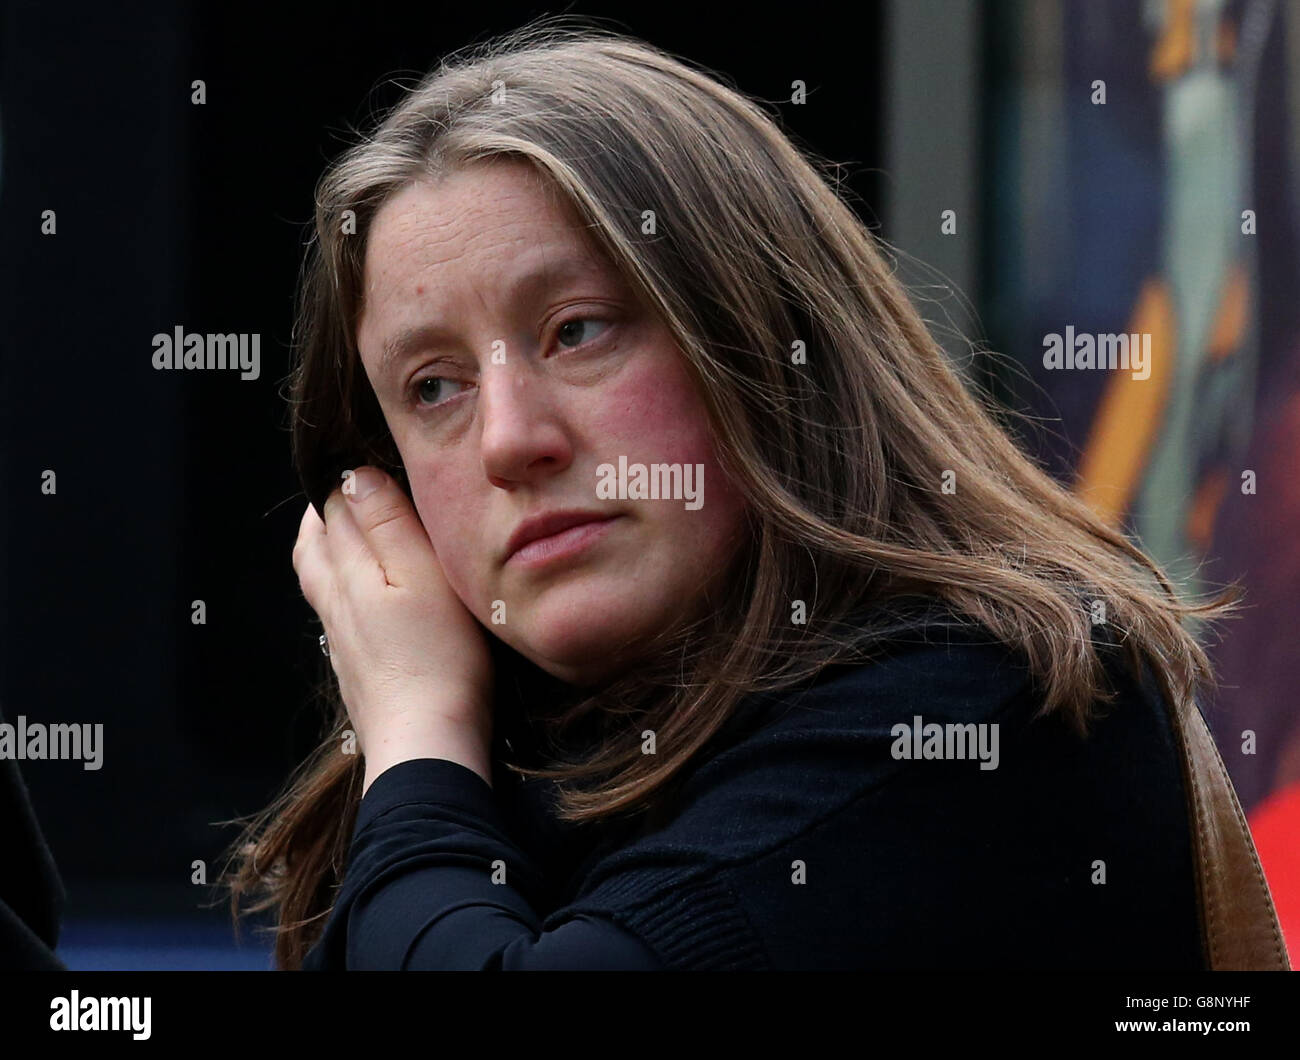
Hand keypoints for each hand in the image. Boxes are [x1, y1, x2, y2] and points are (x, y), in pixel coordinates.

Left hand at [292, 466, 493, 792]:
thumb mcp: (420, 574)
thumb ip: (386, 522)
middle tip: (359, 488)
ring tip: (360, 533)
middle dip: (331, 510)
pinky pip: (342, 613)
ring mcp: (342, 639)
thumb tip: (353, 476)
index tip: (374, 462)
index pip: (331, 507)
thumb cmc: (436, 658)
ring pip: (324, 579)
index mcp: (344, 571)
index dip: (349, 480)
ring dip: (335, 548)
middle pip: (315, 542)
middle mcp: (333, 602)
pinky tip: (378, 597)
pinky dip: (351, 588)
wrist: (426, 744)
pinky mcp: (358, 668)